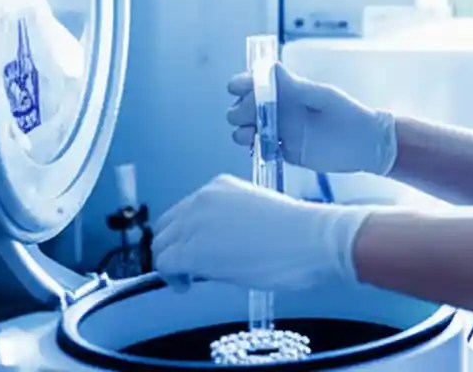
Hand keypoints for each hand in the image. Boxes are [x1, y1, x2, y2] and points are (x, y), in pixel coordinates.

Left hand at [153, 175, 374, 290]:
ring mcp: (194, 224)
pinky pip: (164, 265)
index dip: (187, 233)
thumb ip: (232, 222)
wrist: (311, 240)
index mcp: (221, 186)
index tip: (196, 249)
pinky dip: (171, 277)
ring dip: (171, 262)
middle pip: (166, 225)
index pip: (186, 210)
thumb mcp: (258, 213)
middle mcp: (201, 199)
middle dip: (173, 246)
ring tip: (187, 278)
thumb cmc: (300, 232)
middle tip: (187, 267)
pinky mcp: (191, 251)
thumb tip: (219, 247)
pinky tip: (185, 285)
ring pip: (160, 245)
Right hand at [226, 63, 397, 174]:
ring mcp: (279, 130)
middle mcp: (279, 109)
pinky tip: (261, 147)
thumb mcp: (323, 98)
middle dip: (240, 110)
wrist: (365, 146)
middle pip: (243, 106)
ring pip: (245, 128)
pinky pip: (258, 148)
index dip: (241, 84)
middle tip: (252, 117)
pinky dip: (253, 148)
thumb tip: (270, 67)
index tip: (238, 89)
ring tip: (252, 134)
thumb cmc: (349, 115)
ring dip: (242, 130)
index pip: (254, 83)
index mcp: (287, 91)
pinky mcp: (283, 151)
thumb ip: (296, 87)